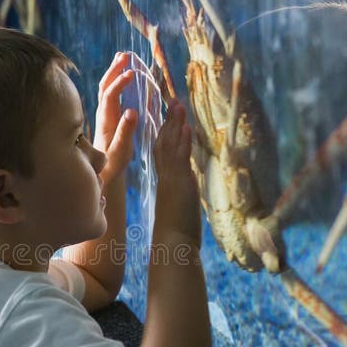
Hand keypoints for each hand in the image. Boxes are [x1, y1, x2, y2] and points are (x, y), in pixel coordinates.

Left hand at [92, 52, 137, 185]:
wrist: (102, 171)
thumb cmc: (113, 163)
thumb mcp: (121, 151)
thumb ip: (126, 131)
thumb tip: (132, 111)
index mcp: (106, 121)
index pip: (110, 96)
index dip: (120, 83)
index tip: (131, 73)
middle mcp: (102, 114)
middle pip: (105, 86)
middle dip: (114, 70)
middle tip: (125, 55)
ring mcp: (104, 114)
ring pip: (106, 87)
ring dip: (113, 71)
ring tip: (123, 56)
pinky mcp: (107, 115)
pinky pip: (110, 93)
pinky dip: (115, 80)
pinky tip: (122, 73)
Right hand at [154, 99, 201, 245]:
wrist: (173, 245)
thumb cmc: (176, 235)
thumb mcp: (178, 210)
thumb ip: (180, 197)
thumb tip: (185, 194)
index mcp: (165, 183)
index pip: (162, 153)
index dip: (163, 134)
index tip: (165, 119)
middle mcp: (165, 177)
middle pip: (164, 143)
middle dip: (167, 122)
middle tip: (171, 102)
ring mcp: (171, 179)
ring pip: (171, 146)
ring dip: (175, 124)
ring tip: (177, 104)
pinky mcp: (179, 183)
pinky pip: (180, 157)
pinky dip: (182, 141)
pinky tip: (185, 126)